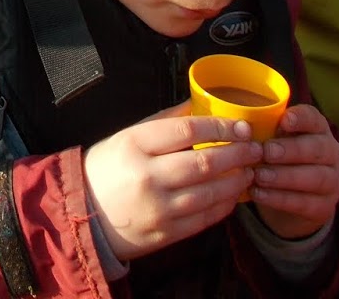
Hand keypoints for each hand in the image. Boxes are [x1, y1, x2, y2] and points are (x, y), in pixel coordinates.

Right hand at [82, 99, 263, 261]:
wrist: (83, 213)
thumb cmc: (107, 169)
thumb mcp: (127, 136)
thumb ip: (163, 120)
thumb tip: (197, 104)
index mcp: (135, 144)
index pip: (187, 130)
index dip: (220, 127)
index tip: (240, 126)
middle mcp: (147, 176)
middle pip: (205, 161)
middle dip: (238, 153)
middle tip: (255, 148)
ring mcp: (158, 208)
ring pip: (211, 192)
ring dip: (236, 180)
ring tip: (249, 170)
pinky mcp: (165, 233)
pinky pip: (205, 218)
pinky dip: (224, 205)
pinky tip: (232, 195)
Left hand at [249, 103, 338, 239]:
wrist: (293, 198)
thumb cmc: (279, 158)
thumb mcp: (274, 140)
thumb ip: (264, 130)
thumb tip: (236, 122)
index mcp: (318, 129)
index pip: (314, 118)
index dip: (301, 118)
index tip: (284, 120)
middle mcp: (331, 152)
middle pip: (317, 148)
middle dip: (290, 150)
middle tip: (266, 152)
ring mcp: (332, 181)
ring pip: (315, 177)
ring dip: (284, 176)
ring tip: (259, 175)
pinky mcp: (324, 207)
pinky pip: (304, 202)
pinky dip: (279, 199)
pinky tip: (258, 193)